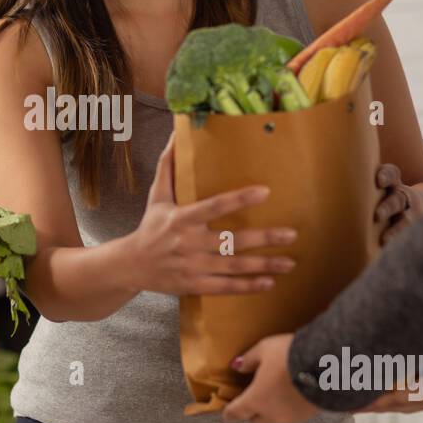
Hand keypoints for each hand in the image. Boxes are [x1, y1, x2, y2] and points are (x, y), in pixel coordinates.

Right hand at [125, 136, 297, 296]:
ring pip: (233, 265)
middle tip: (291, 233)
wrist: (131, 265)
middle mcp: (189, 243)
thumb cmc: (150, 227)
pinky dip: (248, 286)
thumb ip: (168, 166)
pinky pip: (225, 287)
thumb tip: (176, 135)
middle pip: (231, 240)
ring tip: (289, 261)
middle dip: (263, 238)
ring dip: (263, 264)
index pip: (214, 206)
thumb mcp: (157, 196)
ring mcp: (193, 266)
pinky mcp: (195, 284)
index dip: (239, 199)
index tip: (265, 192)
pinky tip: (269, 283)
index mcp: (181, 218)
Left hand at [222, 333, 319, 422]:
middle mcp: (272, 414)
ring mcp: (292, 418)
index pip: (236, 412)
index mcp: (256, 400)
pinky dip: (288, 408)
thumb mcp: (265, 349)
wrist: (328, 366)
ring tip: (274, 395)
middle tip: (252, 398)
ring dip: (271, 411)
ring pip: (275, 420)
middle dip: (252, 412)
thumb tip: (237, 367)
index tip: (227, 413)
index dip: (229, 413)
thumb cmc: (289, 356)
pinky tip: (292, 395)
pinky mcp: (309, 416)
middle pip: (257, 420)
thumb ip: (249, 360)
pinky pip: (292, 416)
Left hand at [374, 163, 422, 245]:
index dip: (386, 176)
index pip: (392, 175)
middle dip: (387, 208)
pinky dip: (404, 243)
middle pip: (396, 201)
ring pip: (406, 221)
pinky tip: (393, 252)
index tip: (378, 181)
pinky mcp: (417, 229)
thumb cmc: (392, 193)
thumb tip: (328, 169)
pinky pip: (412, 237)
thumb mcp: (386, 184)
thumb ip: (372, 181)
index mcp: (394, 184)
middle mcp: (404, 198)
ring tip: (385, 239)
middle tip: (376, 216)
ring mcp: (413, 215)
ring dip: (396, 230)